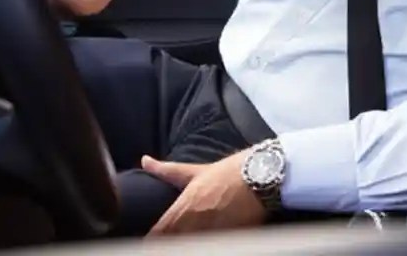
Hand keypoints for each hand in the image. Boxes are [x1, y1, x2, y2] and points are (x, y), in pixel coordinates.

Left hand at [142, 153, 266, 235]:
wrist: (261, 175)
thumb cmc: (228, 172)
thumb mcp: (194, 171)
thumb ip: (166, 171)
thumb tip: (144, 160)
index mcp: (184, 206)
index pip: (159, 232)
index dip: (152, 240)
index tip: (149, 243)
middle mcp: (195, 222)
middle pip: (173, 242)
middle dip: (170, 243)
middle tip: (171, 242)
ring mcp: (213, 232)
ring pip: (193, 246)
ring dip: (190, 244)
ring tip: (193, 241)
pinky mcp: (231, 238)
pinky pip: (216, 247)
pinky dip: (210, 246)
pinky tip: (211, 244)